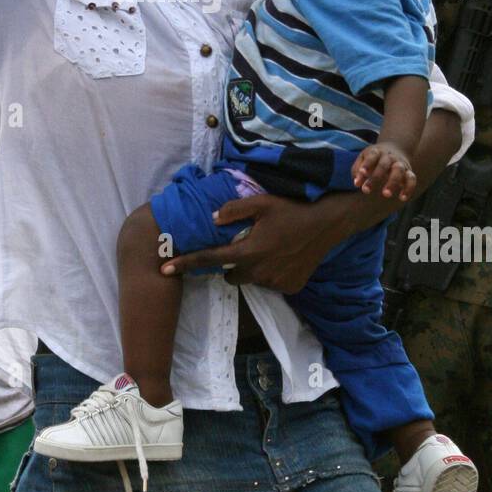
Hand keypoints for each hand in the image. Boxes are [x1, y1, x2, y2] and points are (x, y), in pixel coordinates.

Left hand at [160, 192, 355, 294]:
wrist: (327, 224)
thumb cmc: (291, 210)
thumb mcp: (262, 203)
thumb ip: (234, 210)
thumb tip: (212, 220)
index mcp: (248, 251)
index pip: (209, 259)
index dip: (185, 263)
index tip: (164, 269)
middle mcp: (258, 272)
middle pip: (230, 275)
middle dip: (232, 264)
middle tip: (246, 246)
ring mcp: (275, 283)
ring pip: (251, 279)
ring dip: (253, 268)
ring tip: (270, 249)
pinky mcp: (289, 288)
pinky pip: (270, 283)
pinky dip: (272, 273)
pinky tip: (284, 257)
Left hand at [353, 141, 416, 200]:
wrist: (396, 148)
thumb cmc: (374, 158)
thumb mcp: (363, 158)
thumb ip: (358, 169)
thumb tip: (357, 183)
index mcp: (377, 152)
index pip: (371, 157)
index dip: (366, 165)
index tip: (361, 173)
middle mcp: (389, 157)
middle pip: (384, 164)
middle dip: (376, 177)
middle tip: (366, 191)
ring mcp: (400, 164)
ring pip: (399, 170)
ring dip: (393, 182)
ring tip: (386, 194)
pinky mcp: (409, 172)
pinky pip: (412, 179)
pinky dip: (409, 188)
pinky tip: (402, 198)